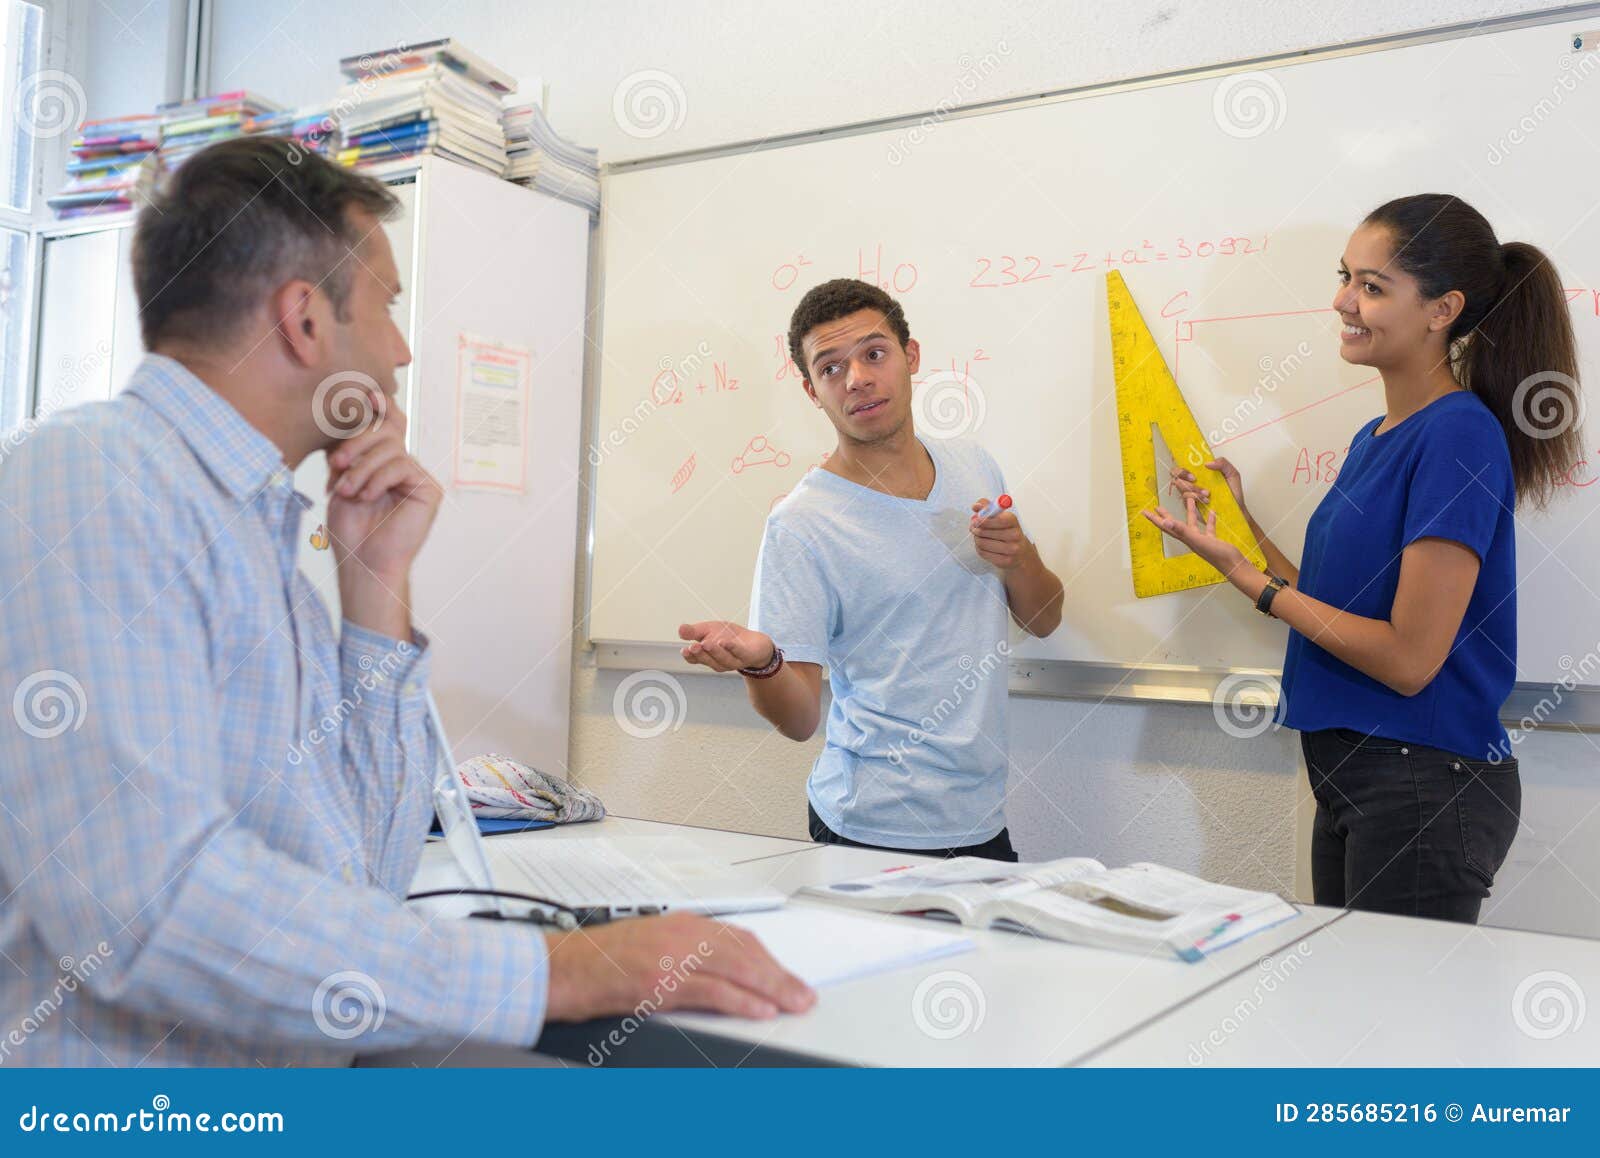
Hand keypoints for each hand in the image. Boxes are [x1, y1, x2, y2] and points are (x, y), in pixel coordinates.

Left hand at [326, 389, 441, 582]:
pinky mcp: (428, 489)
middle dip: (358, 441)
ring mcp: (417, 477)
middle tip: (338, 464)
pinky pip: (402, 465)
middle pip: (386, 430)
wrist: (364, 563)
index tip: (367, 393)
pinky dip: (379, 478)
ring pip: (391, 447)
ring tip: (347, 491)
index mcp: (383, 462)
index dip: (379, 407)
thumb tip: (346, 413)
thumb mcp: (340, 480)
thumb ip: (348, 450)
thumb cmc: (350, 529)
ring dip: (362, 468)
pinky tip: (367, 496)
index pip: (385, 426)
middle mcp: (403, 465)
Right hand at [543, 912, 815, 1021]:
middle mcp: (682, 934)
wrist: (562, 967)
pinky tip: (760, 1009)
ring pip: (736, 969)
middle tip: (802, 993)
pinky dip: (741, 1000)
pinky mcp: (661, 981)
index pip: (739, 939)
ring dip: (771, 988)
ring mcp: (672, 956)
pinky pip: (712, 991)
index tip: (785, 976)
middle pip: (745, 952)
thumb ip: (687, 955)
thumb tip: (723, 976)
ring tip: (793, 1002)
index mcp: (683, 924)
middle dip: (778, 975)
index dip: (768, 960)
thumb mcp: (652, 946)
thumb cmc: (600, 961)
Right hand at [678, 621, 774, 671]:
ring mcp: (734, 661)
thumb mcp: (709, 630)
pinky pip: (738, 653)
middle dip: (700, 654)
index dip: (689, 656)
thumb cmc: (730, 638)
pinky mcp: (747, 656)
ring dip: (714, 652)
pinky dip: (731, 648)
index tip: (684, 650)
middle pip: (708, 660)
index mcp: (708, 657)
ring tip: (707, 643)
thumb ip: (694, 631)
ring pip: (723, 659)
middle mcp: (719, 662)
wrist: (755, 643)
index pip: (696, 659)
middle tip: (693, 647)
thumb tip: (680, 629)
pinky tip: (724, 642)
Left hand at [970, 498, 1033, 571]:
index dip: (984, 519)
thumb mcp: (1000, 516)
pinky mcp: (1006, 561)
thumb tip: (976, 506)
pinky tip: (982, 546)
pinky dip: (979, 548)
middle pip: (985, 531)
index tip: (976, 519)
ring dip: (976, 539)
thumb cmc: (1007, 532)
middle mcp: (1015, 535)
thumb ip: (987, 507)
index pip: (998, 519)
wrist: (1020, 553)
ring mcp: (1011, 549)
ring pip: (982, 542)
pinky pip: (983, 553)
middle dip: (976, 529)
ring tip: (978, 537)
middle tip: (973, 527)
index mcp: (1013, 521)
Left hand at [1141, 492, 1249, 580]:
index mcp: (1186, 539)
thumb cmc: (1217, 554)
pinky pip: (1209, 528)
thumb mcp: (1198, 540)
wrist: (1233, 566)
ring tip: (1189, 501)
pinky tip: (1212, 512)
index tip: (1145, 512)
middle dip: (1166, 515)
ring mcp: (1202, 540)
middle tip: (1158, 506)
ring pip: (1193, 524)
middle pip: (1175, 525)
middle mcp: (1191, 539)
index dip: (1155, 519)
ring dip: (1190, 512)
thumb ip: (1182, 531)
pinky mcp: (1213, 541)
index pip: (1166, 527)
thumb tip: (1165, 522)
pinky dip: (1209, 520)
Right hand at [1171, 457, 1247, 519]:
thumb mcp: (1232, 474)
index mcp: (1200, 474)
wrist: (1236, 510)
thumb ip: (1223, 463)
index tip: (1193, 473)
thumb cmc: (1233, 493)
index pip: (1183, 467)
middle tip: (1195, 479)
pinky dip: (1195, 497)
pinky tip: (1206, 500)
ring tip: (1207, 493)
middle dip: (1182, 475)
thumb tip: (1207, 463)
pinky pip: (1185, 497)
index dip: (1182, 468)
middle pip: (1175, 475)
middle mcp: (1192, 483)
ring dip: (1193, 488)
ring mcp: (1190, 494)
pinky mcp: (1190, 504)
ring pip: (1180, 486)